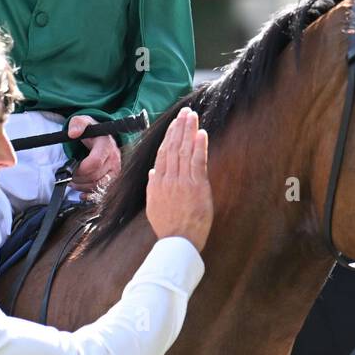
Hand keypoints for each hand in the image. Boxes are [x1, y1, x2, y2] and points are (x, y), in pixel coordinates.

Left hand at [67, 116, 120, 192]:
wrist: (102, 137)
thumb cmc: (91, 131)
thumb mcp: (83, 121)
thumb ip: (77, 124)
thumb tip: (73, 133)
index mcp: (106, 145)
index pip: (95, 163)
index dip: (80, 170)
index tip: (71, 169)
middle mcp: (114, 159)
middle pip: (95, 177)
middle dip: (78, 179)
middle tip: (69, 176)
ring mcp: (116, 170)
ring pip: (98, 186)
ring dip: (82, 186)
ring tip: (73, 181)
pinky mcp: (114, 178)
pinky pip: (103, 192)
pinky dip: (90, 195)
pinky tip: (82, 193)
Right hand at [145, 108, 211, 252]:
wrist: (177, 242)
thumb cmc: (168, 227)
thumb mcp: (153, 206)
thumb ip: (153, 186)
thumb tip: (153, 171)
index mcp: (156, 182)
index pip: (163, 153)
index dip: (169, 136)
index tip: (174, 123)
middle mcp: (167, 178)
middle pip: (173, 147)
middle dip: (179, 127)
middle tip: (185, 112)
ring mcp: (182, 181)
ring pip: (184, 150)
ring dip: (188, 131)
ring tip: (192, 115)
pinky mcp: (196, 186)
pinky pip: (197, 161)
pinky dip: (199, 146)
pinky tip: (201, 133)